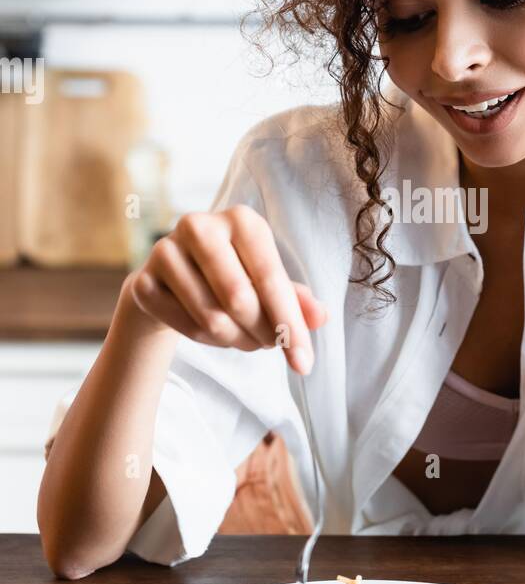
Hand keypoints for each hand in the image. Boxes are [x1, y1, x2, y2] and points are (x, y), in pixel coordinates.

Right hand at [124, 204, 327, 373]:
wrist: (175, 281)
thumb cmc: (236, 276)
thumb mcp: (270, 283)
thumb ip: (297, 299)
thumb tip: (320, 317)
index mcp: (241, 219)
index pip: (272, 279)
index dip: (291, 325)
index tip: (304, 364)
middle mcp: (200, 226)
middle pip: (240, 300)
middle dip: (262, 334)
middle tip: (269, 345)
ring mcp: (165, 251)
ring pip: (213, 319)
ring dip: (238, 341)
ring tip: (246, 339)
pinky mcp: (143, 282)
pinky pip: (187, 329)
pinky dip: (210, 342)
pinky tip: (217, 334)